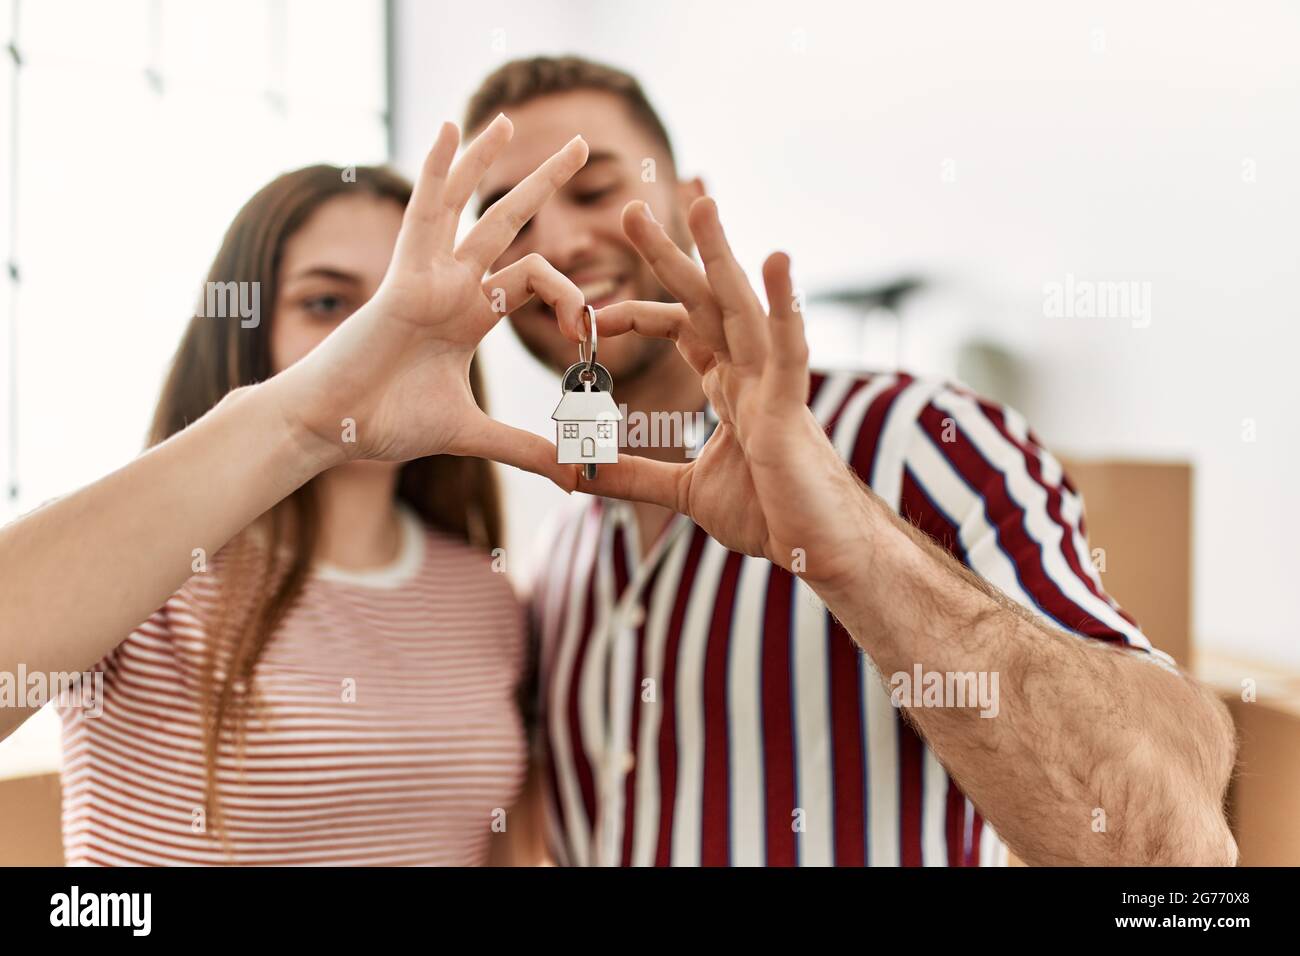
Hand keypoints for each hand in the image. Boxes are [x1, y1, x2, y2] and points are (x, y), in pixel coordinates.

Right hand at [267, 116, 588, 488]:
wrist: (331, 428)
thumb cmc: (385, 423)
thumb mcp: (471, 433)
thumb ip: (523, 448)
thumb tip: (575, 479)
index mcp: (470, 315)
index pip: (535, 279)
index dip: (574, 298)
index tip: (591, 332)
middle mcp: (452, 286)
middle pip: (506, 221)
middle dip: (543, 182)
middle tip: (579, 144)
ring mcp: (427, 276)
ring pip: (465, 204)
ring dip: (487, 159)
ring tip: (509, 117)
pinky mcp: (405, 277)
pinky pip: (424, 212)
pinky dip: (439, 172)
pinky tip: (452, 129)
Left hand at [581, 198, 872, 588]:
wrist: (820, 551)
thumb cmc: (772, 514)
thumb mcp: (686, 492)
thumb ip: (634, 475)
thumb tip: (577, 473)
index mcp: (730, 388)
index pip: (682, 330)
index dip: (639, 314)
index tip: (592, 315)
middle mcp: (751, 374)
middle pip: (703, 301)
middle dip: (669, 255)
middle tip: (630, 208)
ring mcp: (774, 386)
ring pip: (742, 307)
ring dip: (721, 254)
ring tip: (700, 201)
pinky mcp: (792, 410)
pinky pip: (788, 350)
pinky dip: (784, 306)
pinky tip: (776, 259)